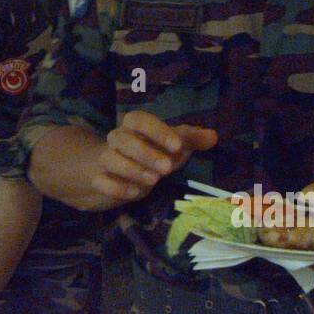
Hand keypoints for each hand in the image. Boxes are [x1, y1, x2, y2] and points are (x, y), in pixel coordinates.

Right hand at [88, 112, 216, 209]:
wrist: (118, 172)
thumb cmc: (152, 153)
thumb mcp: (172, 146)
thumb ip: (191, 139)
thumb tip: (213, 136)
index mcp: (134, 126)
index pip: (140, 120)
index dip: (157, 131)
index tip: (177, 146)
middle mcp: (117, 139)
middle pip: (123, 139)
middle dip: (145, 153)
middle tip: (167, 168)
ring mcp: (106, 159)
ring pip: (110, 158)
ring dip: (131, 169)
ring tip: (153, 182)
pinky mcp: (100, 179)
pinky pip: (100, 181)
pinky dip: (115, 187)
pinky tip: (134, 193)